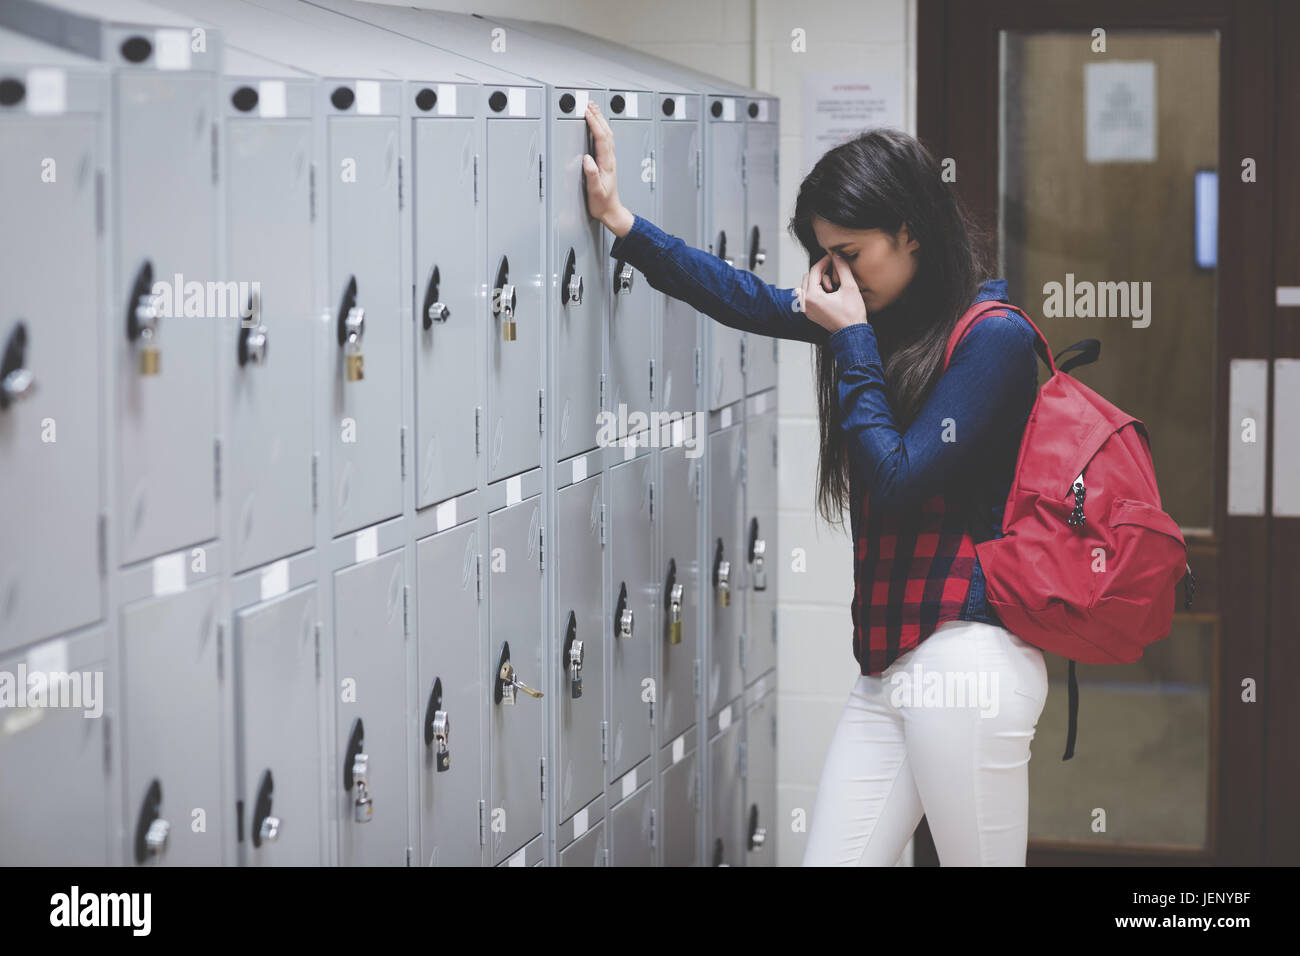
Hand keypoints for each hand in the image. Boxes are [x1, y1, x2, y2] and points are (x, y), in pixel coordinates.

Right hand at [582, 101, 632, 235]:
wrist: (611, 211)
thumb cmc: (602, 203)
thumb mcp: (595, 191)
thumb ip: (592, 174)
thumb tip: (587, 159)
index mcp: (607, 164)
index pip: (602, 139)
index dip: (594, 124)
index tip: (587, 112)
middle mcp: (610, 159)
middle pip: (606, 132)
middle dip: (598, 116)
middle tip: (590, 104)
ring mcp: (609, 160)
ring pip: (607, 135)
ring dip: (600, 120)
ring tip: (593, 109)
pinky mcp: (607, 162)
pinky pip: (605, 141)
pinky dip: (600, 129)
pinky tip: (597, 127)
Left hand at [799, 253, 867, 332]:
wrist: (852, 334)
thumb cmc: (852, 313)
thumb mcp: (850, 287)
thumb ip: (842, 268)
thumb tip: (837, 255)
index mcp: (813, 296)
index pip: (815, 271)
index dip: (824, 261)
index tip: (832, 257)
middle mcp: (806, 303)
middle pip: (808, 277)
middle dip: (821, 272)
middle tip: (835, 274)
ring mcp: (806, 309)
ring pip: (807, 286)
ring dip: (818, 282)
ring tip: (833, 287)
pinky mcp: (810, 313)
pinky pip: (806, 296)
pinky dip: (814, 290)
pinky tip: (824, 290)